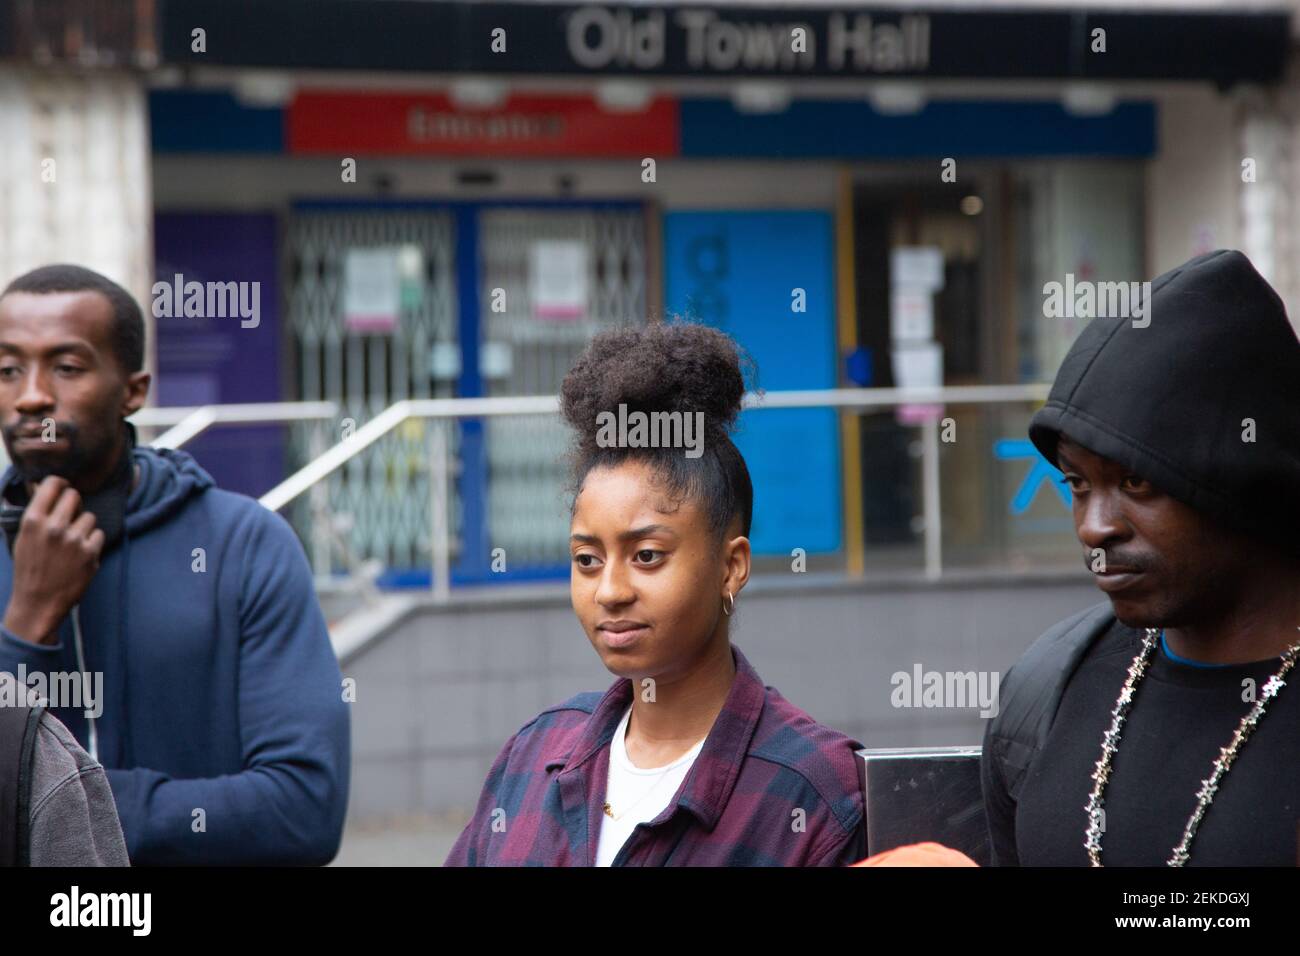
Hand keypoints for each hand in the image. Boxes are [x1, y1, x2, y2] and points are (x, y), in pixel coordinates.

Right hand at [2, 476, 104, 644]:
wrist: (38, 603)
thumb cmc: (29, 569)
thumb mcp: (23, 539)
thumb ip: (36, 515)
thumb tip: (46, 488)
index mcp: (33, 521)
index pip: (52, 484)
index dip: (60, 484)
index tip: (64, 488)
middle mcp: (54, 527)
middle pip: (74, 496)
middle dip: (73, 505)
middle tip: (68, 518)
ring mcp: (74, 539)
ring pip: (89, 516)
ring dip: (83, 527)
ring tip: (71, 543)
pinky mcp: (91, 552)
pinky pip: (99, 534)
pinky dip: (92, 542)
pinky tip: (80, 554)